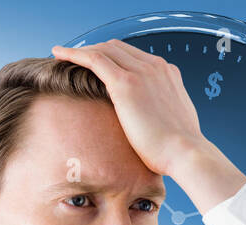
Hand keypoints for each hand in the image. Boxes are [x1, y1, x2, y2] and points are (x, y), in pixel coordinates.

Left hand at [51, 39, 204, 178]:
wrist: (187, 153)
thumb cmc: (179, 150)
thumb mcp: (173, 125)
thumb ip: (160, 115)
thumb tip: (152, 126)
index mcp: (167, 74)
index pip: (134, 56)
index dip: (111, 58)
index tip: (96, 66)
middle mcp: (155, 67)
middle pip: (117, 48)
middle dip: (95, 51)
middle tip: (74, 59)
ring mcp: (141, 72)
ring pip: (104, 50)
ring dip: (81, 50)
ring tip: (61, 56)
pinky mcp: (126, 83)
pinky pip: (94, 59)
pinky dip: (75, 53)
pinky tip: (58, 54)